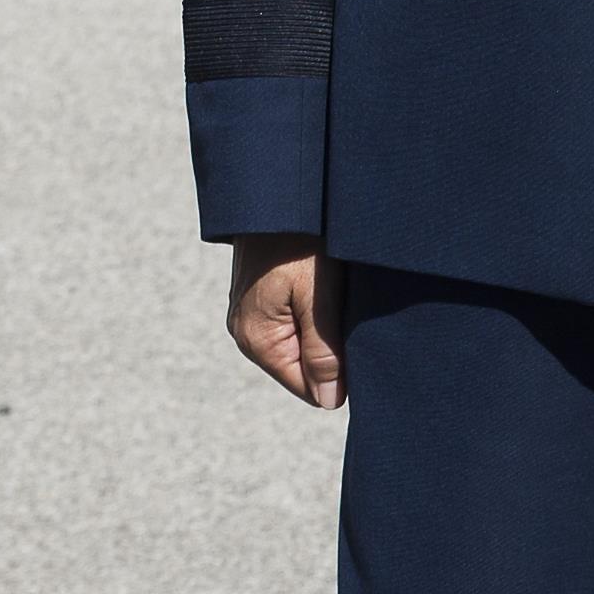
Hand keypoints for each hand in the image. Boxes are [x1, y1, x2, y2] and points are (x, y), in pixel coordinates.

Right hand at [225, 236, 344, 407]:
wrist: (275, 191)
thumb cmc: (299, 240)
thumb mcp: (319, 297)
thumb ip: (323, 354)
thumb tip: (329, 403)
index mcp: (256, 339)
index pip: (309, 389)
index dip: (339, 371)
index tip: (348, 331)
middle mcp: (244, 332)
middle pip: (303, 369)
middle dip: (329, 348)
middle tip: (339, 306)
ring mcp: (247, 314)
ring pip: (299, 345)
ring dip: (321, 328)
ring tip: (328, 291)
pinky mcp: (255, 297)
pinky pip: (291, 323)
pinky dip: (311, 312)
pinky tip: (317, 285)